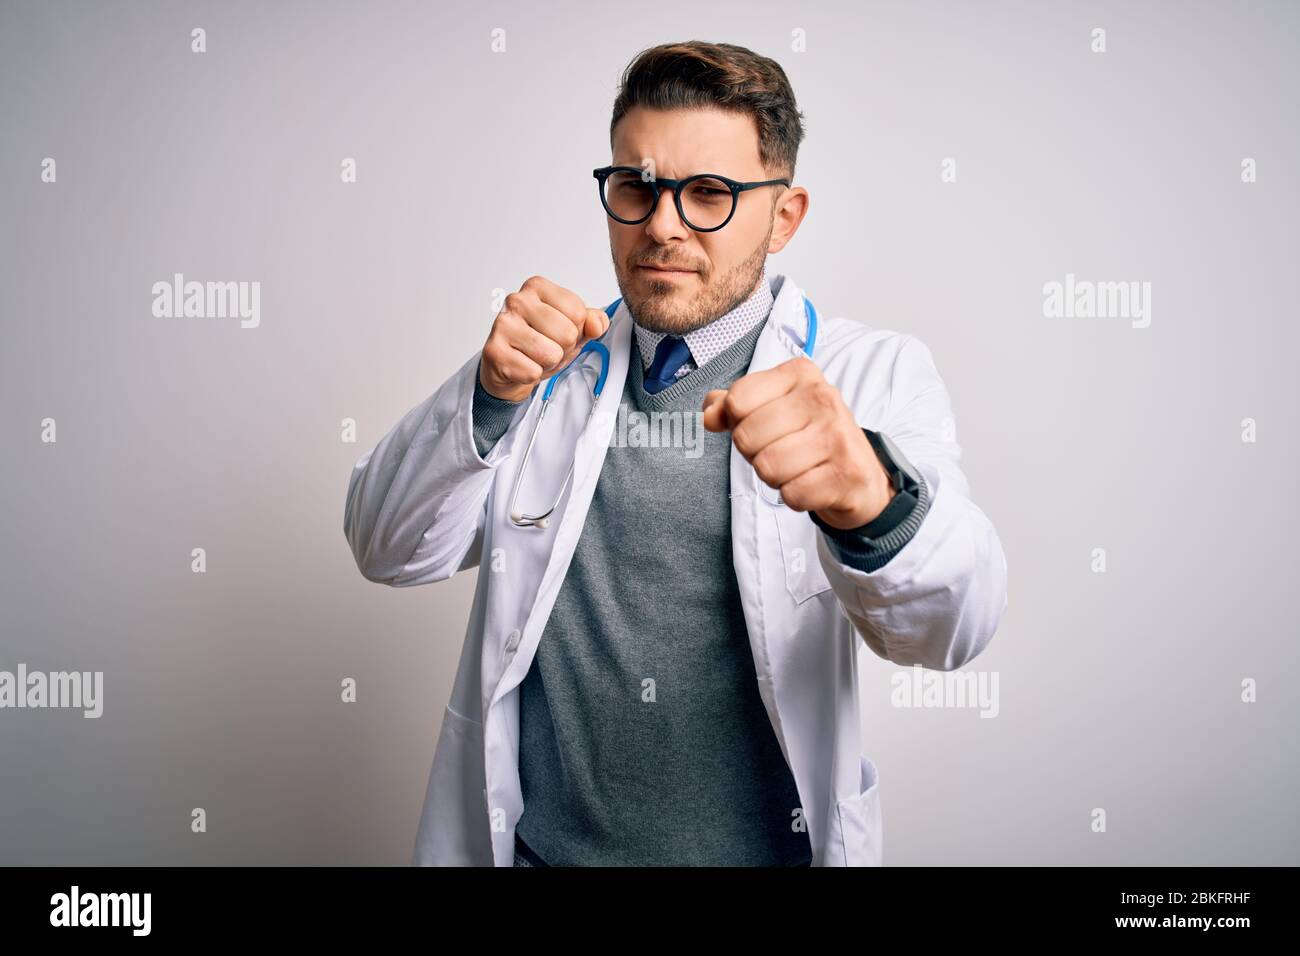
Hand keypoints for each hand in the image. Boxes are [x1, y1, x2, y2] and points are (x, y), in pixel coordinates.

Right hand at [479, 276, 610, 402]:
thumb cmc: (539, 342)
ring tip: (533, 357)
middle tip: (545, 347)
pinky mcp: (493, 351)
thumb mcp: (572, 327)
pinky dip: (531, 375)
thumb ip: (592, 321)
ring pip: (551, 354)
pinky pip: (532, 372)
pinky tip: (520, 365)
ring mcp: (502, 325)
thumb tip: (597, 324)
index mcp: (537, 287)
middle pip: (567, 333)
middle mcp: (517, 300)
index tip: (557, 332)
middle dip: (562, 349)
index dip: (576, 330)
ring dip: (547, 363)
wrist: (507, 367)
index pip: (579, 312)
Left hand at [701, 355, 894, 529]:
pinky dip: (794, 496)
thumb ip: (732, 406)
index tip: (763, 425)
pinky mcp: (846, 473)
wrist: (860, 475)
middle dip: (755, 454)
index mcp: (799, 374)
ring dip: (774, 478)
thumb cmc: (808, 437)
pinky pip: (791, 494)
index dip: (739, 422)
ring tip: (797, 467)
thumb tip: (708, 414)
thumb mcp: (771, 409)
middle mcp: (822, 397)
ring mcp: (837, 435)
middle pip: (746, 437)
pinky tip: (812, 483)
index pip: (737, 400)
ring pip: (767, 467)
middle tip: (782, 451)